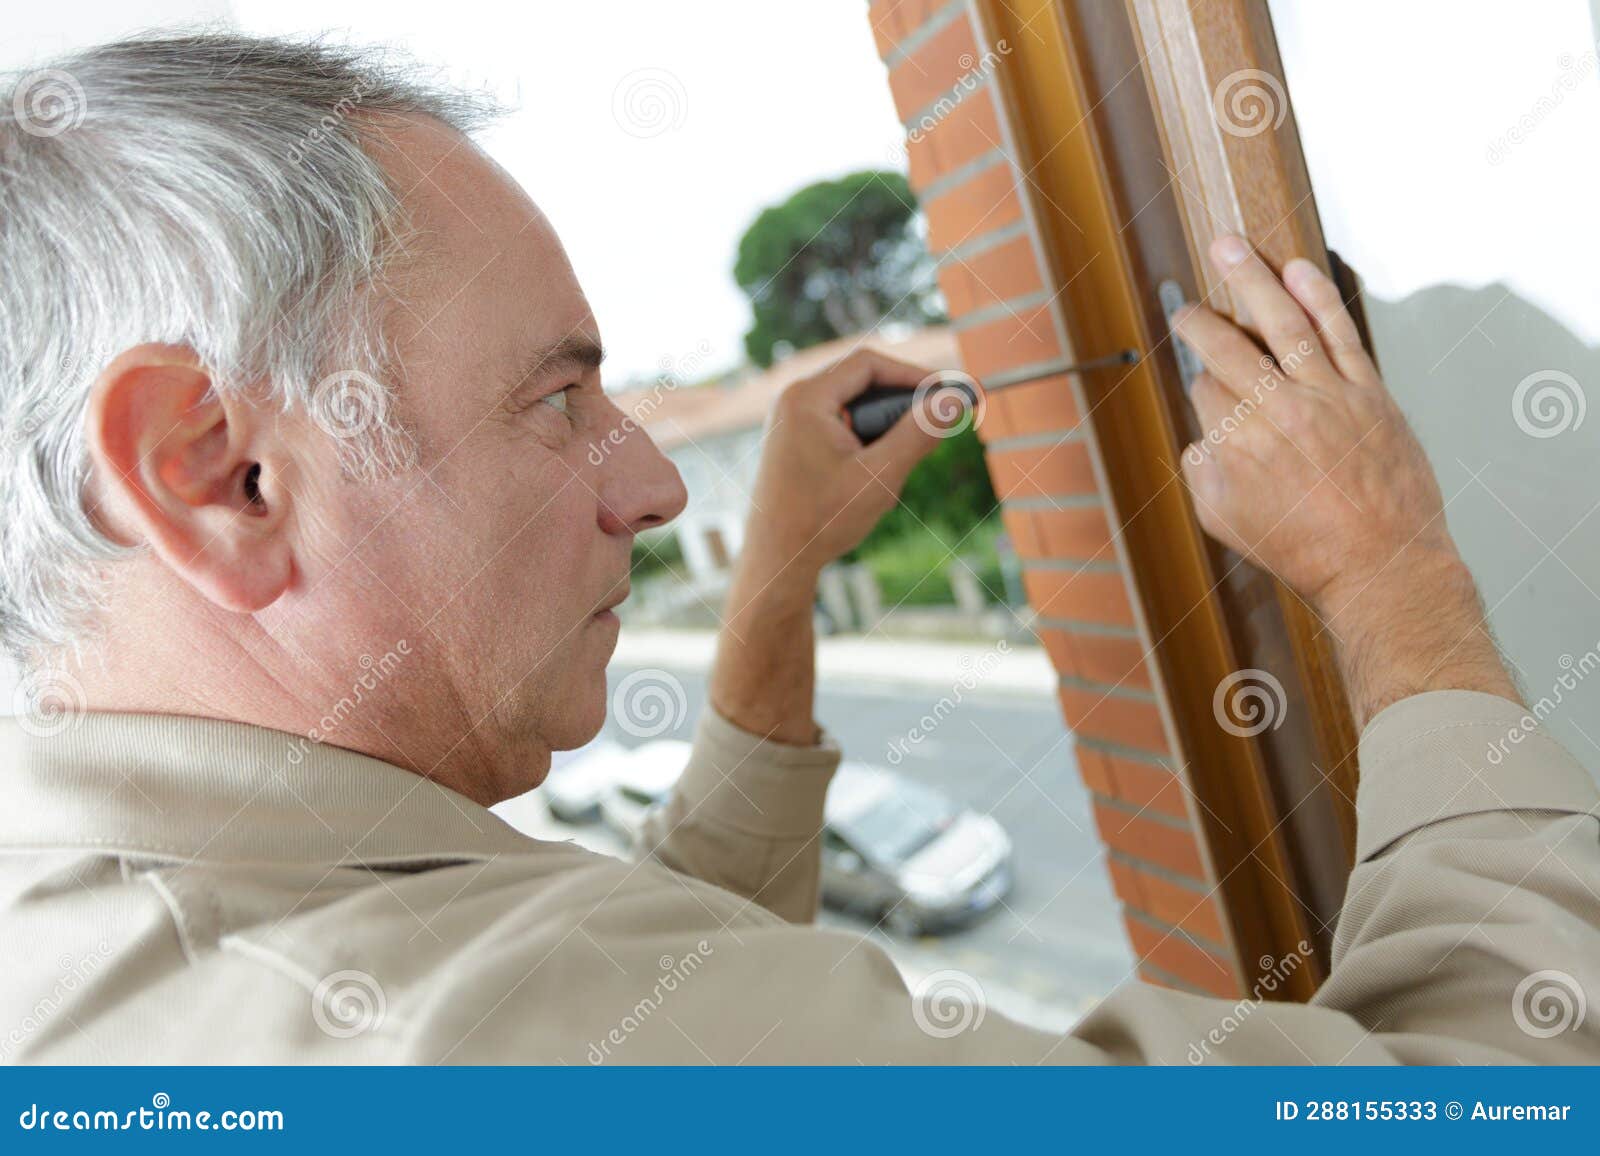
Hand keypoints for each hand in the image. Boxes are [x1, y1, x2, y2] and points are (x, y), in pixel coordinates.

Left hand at [709, 348, 967, 744]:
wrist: (777, 562)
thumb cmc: (821, 520)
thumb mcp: (880, 475)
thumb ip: (919, 432)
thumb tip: (956, 399)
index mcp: (804, 398)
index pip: (868, 364)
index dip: (912, 376)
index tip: (946, 396)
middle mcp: (792, 402)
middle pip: (860, 382)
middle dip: (900, 404)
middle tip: (935, 427)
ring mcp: (790, 422)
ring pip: (853, 406)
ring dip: (884, 426)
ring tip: (902, 461)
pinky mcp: (794, 443)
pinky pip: (840, 425)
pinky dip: (866, 440)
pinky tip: (878, 473)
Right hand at [1174, 236, 1517, 723]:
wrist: (1381, 566)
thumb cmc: (1303, 550)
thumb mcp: (1225, 522)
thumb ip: (1203, 473)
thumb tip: (1200, 436)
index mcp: (1235, 445)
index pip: (1204, 390)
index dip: (1197, 380)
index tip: (1197, 371)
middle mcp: (1276, 412)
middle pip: (1227, 347)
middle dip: (1200, 319)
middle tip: (1187, 302)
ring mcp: (1325, 397)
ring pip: (1281, 322)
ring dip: (1250, 279)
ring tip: (1229, 246)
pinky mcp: (1368, 392)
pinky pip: (1339, 333)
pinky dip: (1318, 296)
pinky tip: (1297, 270)